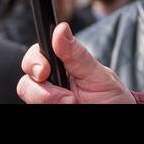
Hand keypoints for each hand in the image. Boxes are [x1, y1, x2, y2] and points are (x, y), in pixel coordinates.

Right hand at [17, 22, 134, 103]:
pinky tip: (67, 109)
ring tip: (73, 104)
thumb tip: (61, 28)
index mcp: (61, 65)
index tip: (44, 70)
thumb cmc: (110, 96)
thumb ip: (77, 54)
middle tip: (68, 98)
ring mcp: (47, 100)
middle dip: (41, 90)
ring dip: (49, 102)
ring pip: (30, 99)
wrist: (116, 115)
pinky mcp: (47, 110)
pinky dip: (52, 109)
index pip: (36, 56)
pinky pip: (36, 109)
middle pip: (26, 82)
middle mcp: (50, 83)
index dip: (34, 61)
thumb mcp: (98, 74)